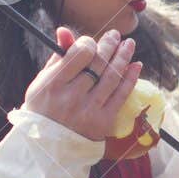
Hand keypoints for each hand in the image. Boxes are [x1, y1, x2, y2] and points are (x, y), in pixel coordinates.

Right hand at [23, 26, 142, 140]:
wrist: (48, 146)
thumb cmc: (43, 108)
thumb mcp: (42, 81)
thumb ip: (57, 57)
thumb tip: (65, 31)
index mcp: (53, 84)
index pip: (80, 53)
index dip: (89, 43)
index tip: (91, 41)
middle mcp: (71, 97)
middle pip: (98, 63)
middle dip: (110, 45)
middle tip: (116, 35)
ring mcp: (89, 110)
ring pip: (112, 77)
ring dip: (124, 57)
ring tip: (129, 44)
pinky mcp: (103, 122)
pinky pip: (121, 95)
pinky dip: (131, 78)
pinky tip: (136, 65)